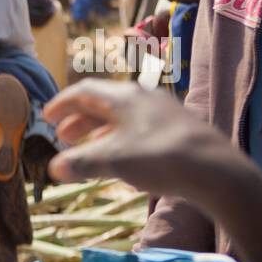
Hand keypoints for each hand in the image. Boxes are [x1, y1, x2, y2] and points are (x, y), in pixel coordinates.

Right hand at [43, 80, 248, 200]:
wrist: (215, 171)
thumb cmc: (159, 159)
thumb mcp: (113, 161)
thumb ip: (80, 163)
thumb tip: (54, 168)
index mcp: (124, 97)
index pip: (84, 91)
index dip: (62, 103)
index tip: (46, 117)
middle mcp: (143, 98)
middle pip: (103, 102)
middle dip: (79, 119)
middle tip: (62, 136)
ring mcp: (163, 112)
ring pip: (122, 116)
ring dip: (99, 130)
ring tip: (87, 148)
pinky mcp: (178, 129)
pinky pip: (139, 126)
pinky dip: (120, 137)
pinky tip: (121, 156)